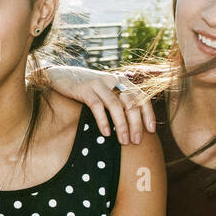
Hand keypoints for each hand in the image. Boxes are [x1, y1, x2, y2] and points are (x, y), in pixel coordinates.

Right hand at [27, 64, 154, 145]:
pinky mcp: (85, 89)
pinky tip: (106, 133)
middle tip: (136, 141)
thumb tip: (133, 122)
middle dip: (136, 124)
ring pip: (115, 105)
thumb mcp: (107, 91)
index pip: (142, 96)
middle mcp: (114, 80)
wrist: (63, 75)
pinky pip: (97, 106)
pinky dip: (103, 120)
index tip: (151, 130)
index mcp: (122, 81)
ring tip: (123, 141)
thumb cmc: (88, 88)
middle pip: (131, 102)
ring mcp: (99, 84)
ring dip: (121, 125)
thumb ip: (119, 100)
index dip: (148, 113)